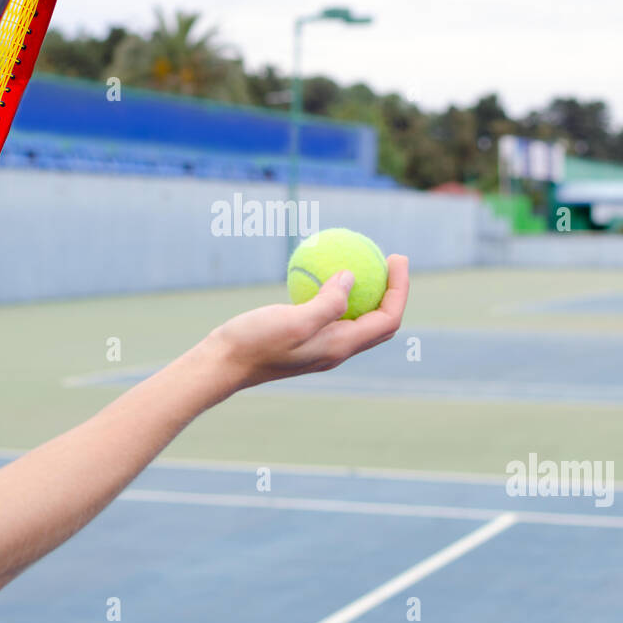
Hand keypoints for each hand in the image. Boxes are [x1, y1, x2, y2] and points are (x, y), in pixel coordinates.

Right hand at [210, 254, 407, 388]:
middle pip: (380, 322)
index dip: (400, 289)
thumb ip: (328, 303)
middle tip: (388, 259)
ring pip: (358, 319)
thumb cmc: (255, 342)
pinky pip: (332, 314)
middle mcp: (336, 349)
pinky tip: (324, 273)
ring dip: (369, 294)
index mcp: (340, 346)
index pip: (388, 319)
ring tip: (363, 263)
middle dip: (392, 291)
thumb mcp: (294, 321)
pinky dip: (338, 294)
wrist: (223, 364)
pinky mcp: (304, 340)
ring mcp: (320, 347)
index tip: (395, 257)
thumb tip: (351, 278)